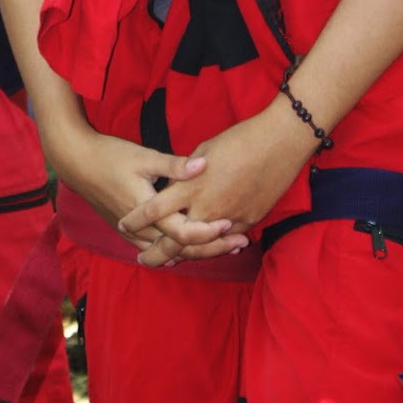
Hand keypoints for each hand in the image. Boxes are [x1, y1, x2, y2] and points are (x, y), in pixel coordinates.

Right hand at [59, 126, 226, 250]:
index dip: (208, 231)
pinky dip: (175, 249)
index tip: (230, 223)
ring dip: (197, 251)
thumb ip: (175, 165)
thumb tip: (204, 164)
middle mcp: (140, 228)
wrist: (76, 162)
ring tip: (225, 246)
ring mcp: (132, 233)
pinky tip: (191, 248)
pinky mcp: (126, 231)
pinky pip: (155, 248)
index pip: (182, 232)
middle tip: (241, 242)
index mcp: (147, 209)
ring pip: (168, 252)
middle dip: (212, 248)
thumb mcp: (144, 156)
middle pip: (180, 249)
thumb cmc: (109, 155)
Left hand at [118, 106, 311, 266]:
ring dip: (182, 256)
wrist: (279, 144)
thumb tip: (175, 184)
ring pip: (200, 247)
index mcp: (190, 187)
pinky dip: (210, 248)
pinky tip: (200, 252)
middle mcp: (206, 207)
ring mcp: (228, 218)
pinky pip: (224, 242)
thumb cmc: (239, 141)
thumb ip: (184, 173)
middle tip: (143, 259)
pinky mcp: (247, 222)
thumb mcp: (203, 151)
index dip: (136, 219)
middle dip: (156, 253)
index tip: (123, 224)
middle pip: (175, 240)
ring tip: (168, 261)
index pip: (153, 210)